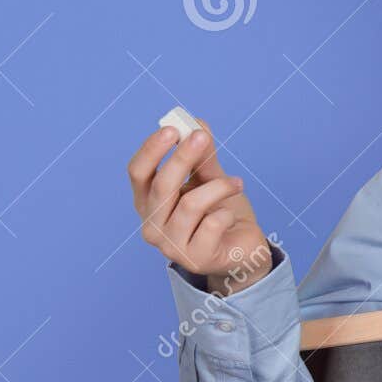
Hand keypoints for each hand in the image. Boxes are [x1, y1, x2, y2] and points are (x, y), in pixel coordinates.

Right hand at [129, 118, 271, 294]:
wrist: (243, 250)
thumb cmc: (220, 213)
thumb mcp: (210, 181)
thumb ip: (203, 157)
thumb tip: (197, 123)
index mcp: (149, 203)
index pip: (138, 173)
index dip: (152, 149)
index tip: (173, 128)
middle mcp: (152, 225)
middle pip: (161, 186)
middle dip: (182, 157)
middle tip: (202, 137)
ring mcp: (171, 246)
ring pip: (190, 204)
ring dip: (219, 187)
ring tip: (237, 183)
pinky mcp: (195, 259)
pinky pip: (212, 223)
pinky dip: (226, 212)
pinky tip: (231, 216)